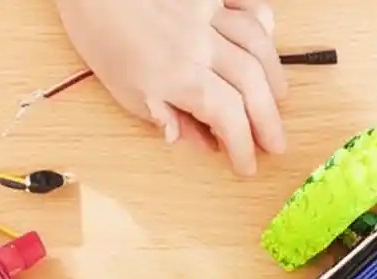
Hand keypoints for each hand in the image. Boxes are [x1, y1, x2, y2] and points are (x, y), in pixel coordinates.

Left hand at [55, 0, 287, 175]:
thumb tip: (197, 142)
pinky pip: (249, 5)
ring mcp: (208, 13)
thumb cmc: (99, 34)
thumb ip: (165, 117)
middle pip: (253, 86)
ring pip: (258, 46)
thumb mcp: (124, 91)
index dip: (243, 146)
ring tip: (278, 99)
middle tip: (276, 145)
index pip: (227, 116)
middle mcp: (200, 44)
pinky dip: (264, 26)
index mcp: (177, 74)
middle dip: (269, 121)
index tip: (247, 165)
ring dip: (274, 77)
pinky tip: (264, 45)